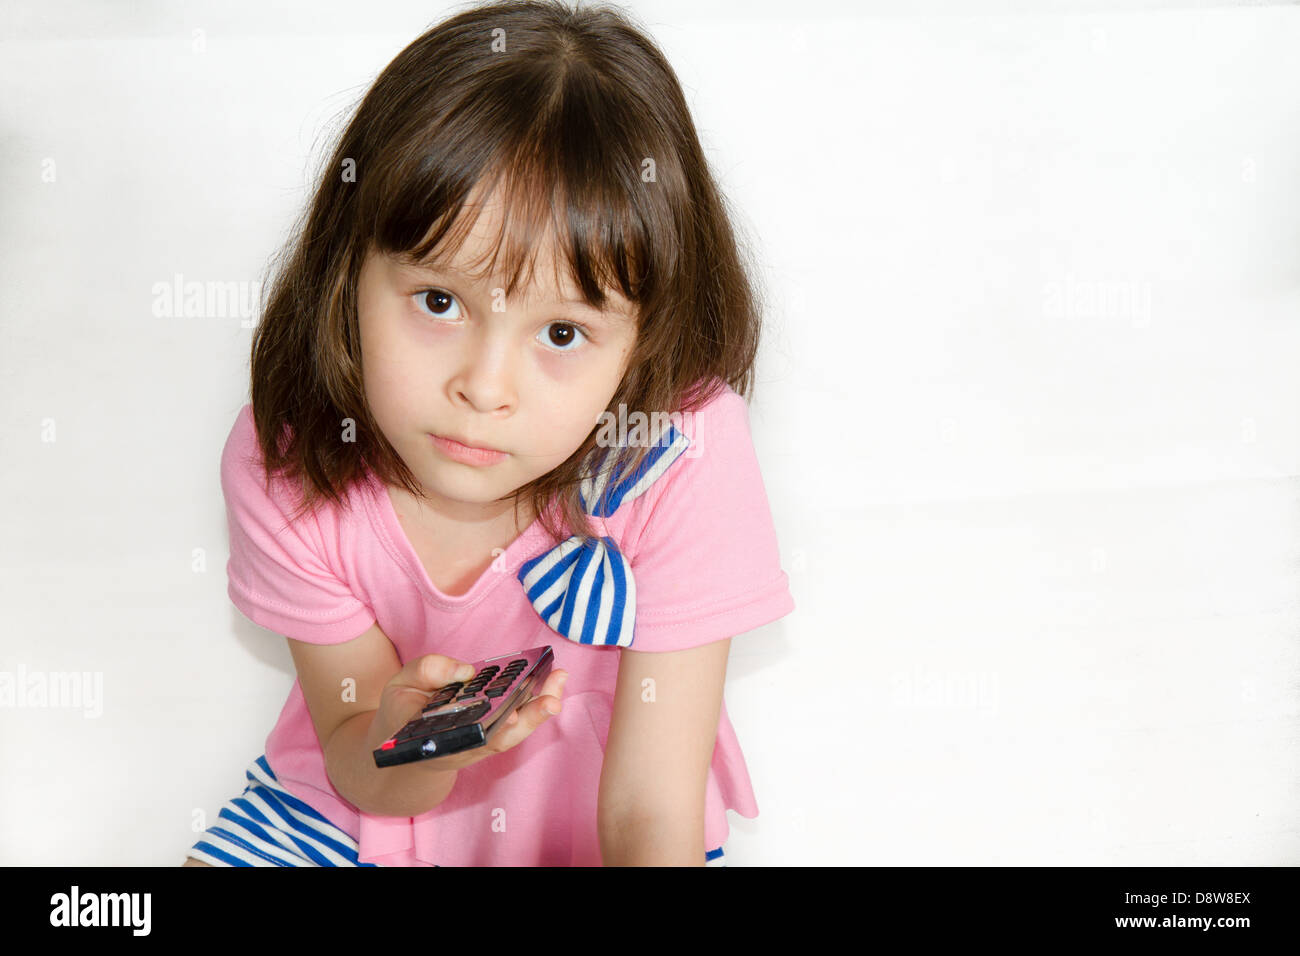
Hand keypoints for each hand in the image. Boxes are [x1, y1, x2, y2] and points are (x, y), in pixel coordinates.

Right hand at [366, 653, 568, 773]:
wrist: (405, 746)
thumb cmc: (403, 713)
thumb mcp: (400, 686)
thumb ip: (428, 671)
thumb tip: (467, 671)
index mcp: (440, 740)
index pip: (470, 736)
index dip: (493, 728)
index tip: (513, 713)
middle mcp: (467, 747)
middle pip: (503, 737)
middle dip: (530, 718)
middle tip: (552, 700)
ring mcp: (482, 743)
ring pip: (516, 731)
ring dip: (541, 707)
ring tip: (559, 678)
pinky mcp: (493, 734)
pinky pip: (518, 722)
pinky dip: (537, 702)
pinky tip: (551, 680)